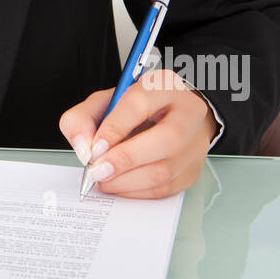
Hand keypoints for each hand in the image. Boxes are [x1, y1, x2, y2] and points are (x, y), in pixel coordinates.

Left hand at [59, 68, 217, 198]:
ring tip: (103, 179)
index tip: (93, 147)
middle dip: (124, 160)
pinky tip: (120, 184)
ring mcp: (196, 143)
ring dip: (127, 181)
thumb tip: (83, 147)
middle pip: (165, 140)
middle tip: (97, 170)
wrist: (166, 118)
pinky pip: (166, 189)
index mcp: (163, 86)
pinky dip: (137, 192)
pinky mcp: (193, 170)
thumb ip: (83, 118)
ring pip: (166, 170)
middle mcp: (188, 112)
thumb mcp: (104, 102)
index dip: (114, 128)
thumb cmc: (134, 110)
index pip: (141, 104)